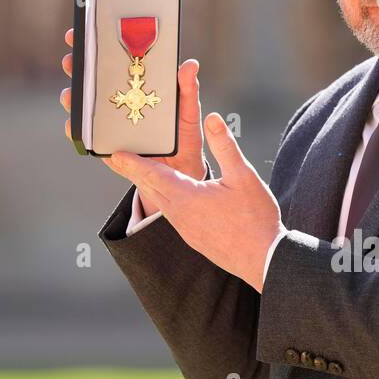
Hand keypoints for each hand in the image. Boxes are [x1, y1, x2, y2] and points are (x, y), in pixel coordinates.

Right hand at [60, 28, 205, 211]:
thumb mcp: (189, 110)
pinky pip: (86, 134)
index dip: (95, 43)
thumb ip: (188, 89)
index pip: (112, 59)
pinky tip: (75, 125)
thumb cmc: (184, 134)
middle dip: (76, 65)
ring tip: (71, 94)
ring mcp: (109, 120)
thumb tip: (190, 64)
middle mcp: (118, 99)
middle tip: (73, 60)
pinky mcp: (106, 143)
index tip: (85, 30)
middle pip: (91, 77)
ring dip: (72, 97)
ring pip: (82, 104)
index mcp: (137, 84)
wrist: (181, 170)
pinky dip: (77, 129)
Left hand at [104, 112, 282, 292]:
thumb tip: (212, 118)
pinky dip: (167, 202)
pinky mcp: (194, 239)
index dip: (132, 162)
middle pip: (151, 188)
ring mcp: (185, 230)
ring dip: (151, 187)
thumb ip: (225, 146)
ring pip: (162, 203)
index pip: (151, 174)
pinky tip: (175, 199)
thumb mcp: (243, 176)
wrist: (264, 260)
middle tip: (117, 160)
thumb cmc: (255, 218)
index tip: (114, 154)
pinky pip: (174, 216)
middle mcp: (179, 214)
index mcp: (185, 196)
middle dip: (134, 172)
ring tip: (143, 174)